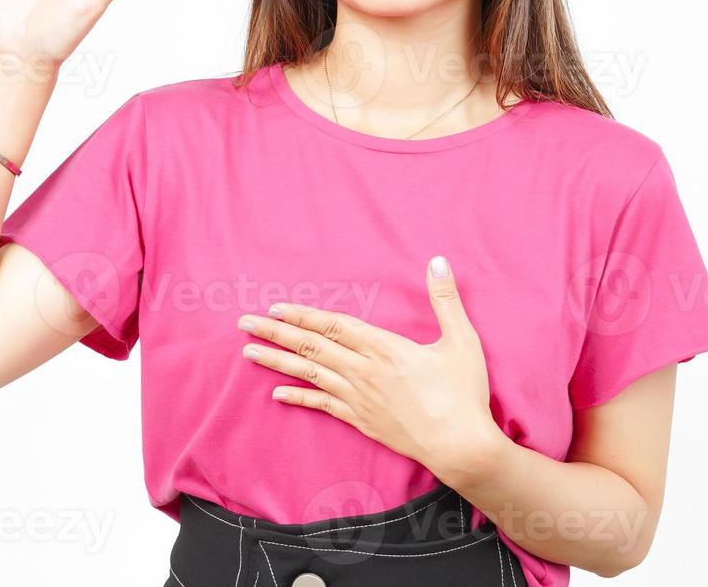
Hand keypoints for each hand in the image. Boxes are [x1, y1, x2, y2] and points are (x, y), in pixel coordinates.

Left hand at [235, 255, 504, 482]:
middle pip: (311, 347)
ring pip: (310, 374)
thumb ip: (446, 300)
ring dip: (278, 362)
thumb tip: (439, 260)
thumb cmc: (464, 394)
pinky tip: (277, 393)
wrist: (462, 448)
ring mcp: (359, 399)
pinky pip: (322, 406)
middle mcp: (364, 372)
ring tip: (249, 353)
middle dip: (275, 333)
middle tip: (243, 324)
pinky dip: (298, 398)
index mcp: (384, 348)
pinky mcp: (361, 421)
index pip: (333, 326)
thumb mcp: (461, 340)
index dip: (302, 315)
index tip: (275, 307)